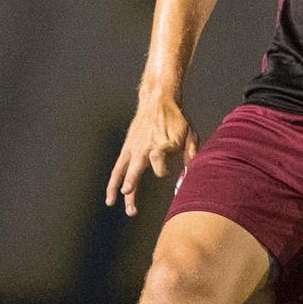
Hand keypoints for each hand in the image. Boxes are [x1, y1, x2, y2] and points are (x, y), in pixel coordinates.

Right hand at [105, 95, 199, 216]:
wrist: (157, 100)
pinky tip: (111, 196)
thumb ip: (191, 153)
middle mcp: (144, 147)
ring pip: (121, 171)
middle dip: (131, 183)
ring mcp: (133, 148)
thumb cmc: (175, 118)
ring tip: (112, 203)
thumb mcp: (189, 133)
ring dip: (116, 188)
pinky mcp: (127, 149)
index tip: (165, 172)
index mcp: (160, 144)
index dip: (162, 169)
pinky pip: (118, 168)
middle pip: (135, 168)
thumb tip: (191, 173)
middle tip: (128, 198)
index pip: (158, 163)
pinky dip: (113, 181)